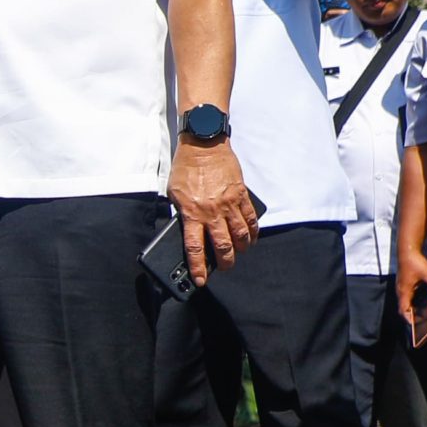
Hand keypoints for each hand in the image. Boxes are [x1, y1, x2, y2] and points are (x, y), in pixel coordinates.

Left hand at [169, 140, 257, 283]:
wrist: (203, 146)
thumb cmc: (185, 169)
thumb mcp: (174, 194)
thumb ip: (182, 214)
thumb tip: (188, 232)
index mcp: (192, 213)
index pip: (195, 248)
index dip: (198, 267)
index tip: (199, 280)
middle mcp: (212, 212)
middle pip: (222, 246)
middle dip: (225, 262)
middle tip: (225, 268)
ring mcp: (229, 204)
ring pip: (240, 235)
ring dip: (241, 249)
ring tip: (238, 253)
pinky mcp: (241, 195)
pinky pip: (250, 218)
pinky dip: (252, 231)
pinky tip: (251, 237)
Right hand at [395, 248, 426, 323]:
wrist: (407, 251)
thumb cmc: (414, 263)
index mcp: (404, 291)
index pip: (403, 310)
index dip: (408, 318)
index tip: (414, 325)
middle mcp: (400, 291)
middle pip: (403, 307)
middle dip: (410, 315)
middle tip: (420, 323)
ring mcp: (401, 287)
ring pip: (404, 302)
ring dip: (411, 308)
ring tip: (421, 315)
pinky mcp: (403, 283)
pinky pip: (406, 296)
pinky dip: (411, 302)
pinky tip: (421, 302)